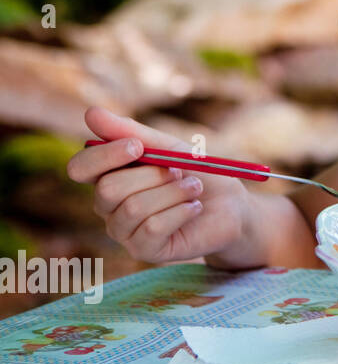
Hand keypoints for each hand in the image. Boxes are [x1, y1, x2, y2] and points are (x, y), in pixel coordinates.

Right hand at [67, 106, 251, 263]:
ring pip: (133, 209)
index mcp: (109, 176)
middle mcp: (108, 206)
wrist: (231, 205)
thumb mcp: (168, 147)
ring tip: (194, 189)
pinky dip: (181, 212)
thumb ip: (130, 132)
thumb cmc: (197, 173)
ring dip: (173, 193)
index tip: (138, 146)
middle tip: (179, 172)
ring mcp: (124, 231)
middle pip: (108, 189)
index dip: (104, 156)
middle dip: (153, 175)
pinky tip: (194, 208)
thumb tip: (90, 112)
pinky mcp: (144, 250)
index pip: (80, 168)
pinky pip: (152, 228)